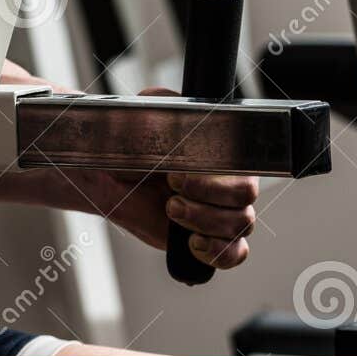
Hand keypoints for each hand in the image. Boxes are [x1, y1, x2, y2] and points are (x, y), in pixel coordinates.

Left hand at [87, 87, 257, 270]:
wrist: (110, 175)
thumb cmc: (130, 144)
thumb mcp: (140, 118)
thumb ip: (156, 105)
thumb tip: (165, 101)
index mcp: (223, 151)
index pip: (245, 166)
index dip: (215, 177)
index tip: (176, 174)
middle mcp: (229, 181)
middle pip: (246, 199)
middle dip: (207, 198)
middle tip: (171, 192)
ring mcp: (222, 211)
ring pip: (240, 226)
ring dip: (204, 222)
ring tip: (170, 209)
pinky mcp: (210, 237)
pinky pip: (235, 253)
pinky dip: (220, 253)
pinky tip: (193, 244)